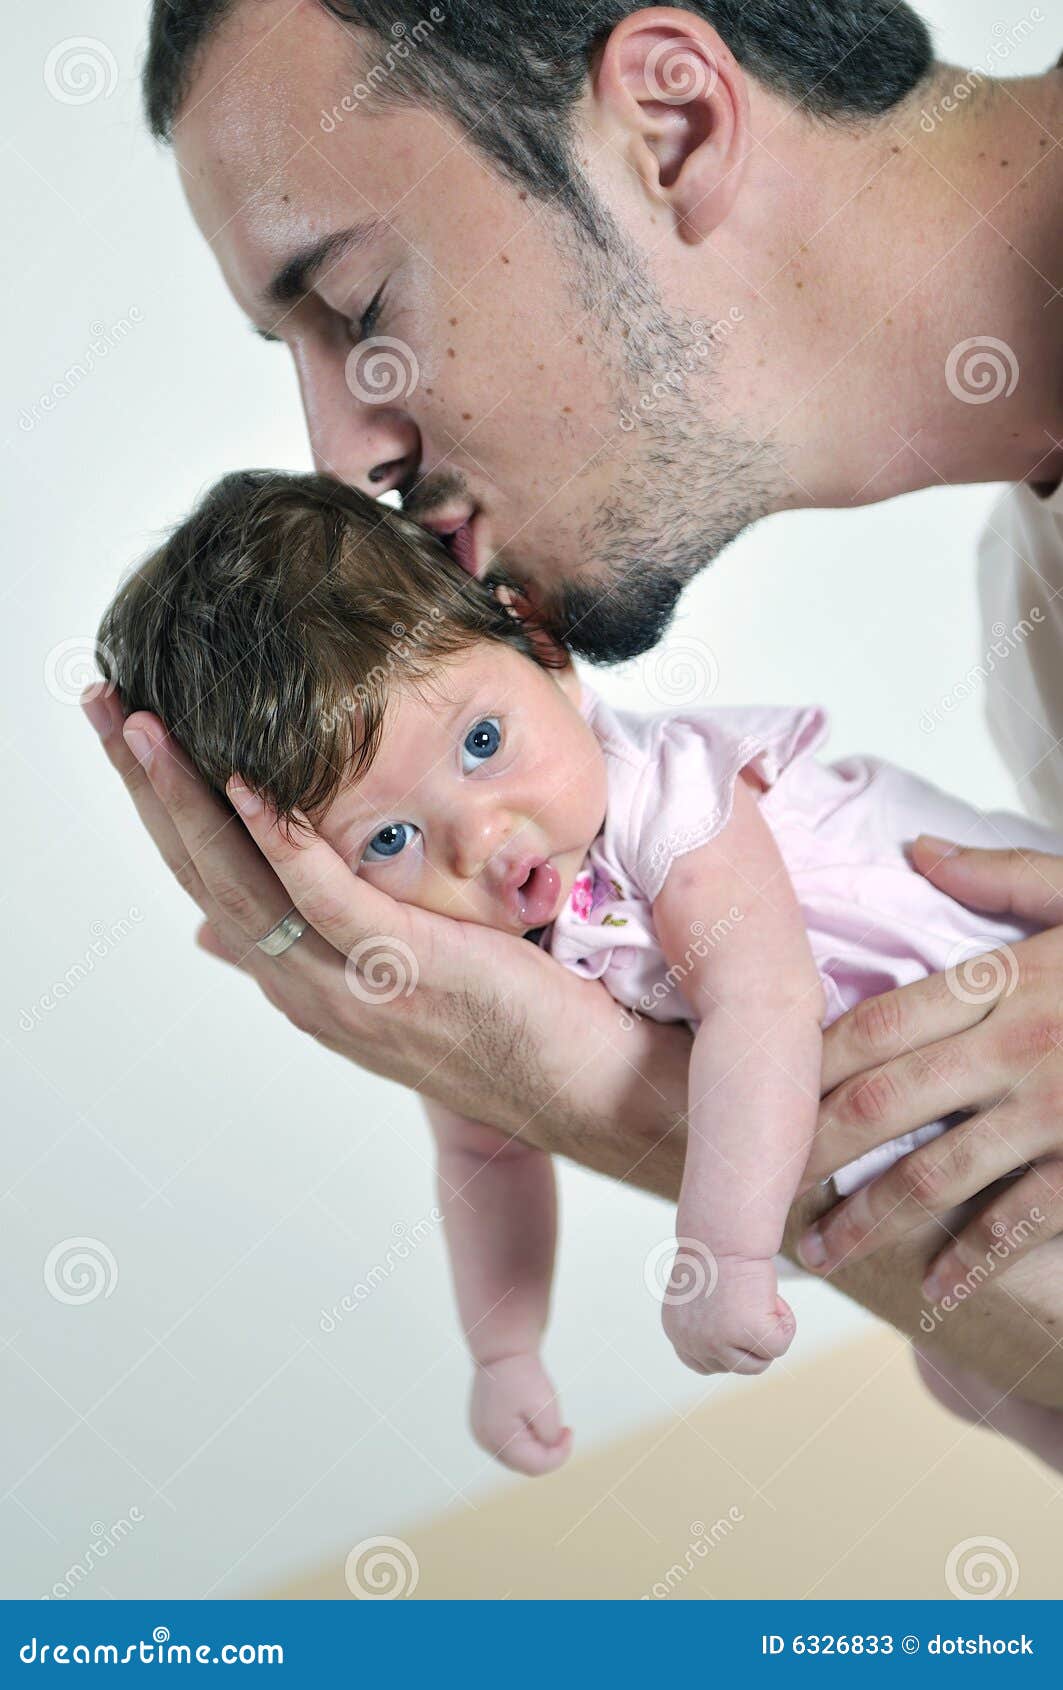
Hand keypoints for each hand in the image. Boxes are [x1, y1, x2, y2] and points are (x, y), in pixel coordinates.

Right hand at [81, 685, 688, 1169]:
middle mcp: (312, 991)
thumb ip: (323, 942)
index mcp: (307, 984)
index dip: (158, 811)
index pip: (207, 886)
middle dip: (146, 790)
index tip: (125, 738)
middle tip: (103, 705)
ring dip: (186, 800)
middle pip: (201, 877)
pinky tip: (246, 779)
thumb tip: (228, 928)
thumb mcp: (401, 976)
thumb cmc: (514, 1022)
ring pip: (241, 886)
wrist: (592, 1088)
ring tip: (145, 725)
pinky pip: (325, 897)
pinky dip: (279, 838)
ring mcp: (354, 986)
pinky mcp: (406, 970)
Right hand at [469, 1354, 571, 1475]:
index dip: (559, 1455)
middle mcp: (485, 1441)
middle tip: (560, 1426)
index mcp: (499, 1439)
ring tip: (541, 1414)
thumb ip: (549, 1438)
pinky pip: (507, 1442)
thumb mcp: (546, 1407)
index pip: (537, 1467)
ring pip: (516, 1454)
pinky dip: (522, 1435)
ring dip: (534, 1443)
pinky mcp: (480, 1425)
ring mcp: (480, 1433)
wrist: (502, 1347)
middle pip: (525, 1464)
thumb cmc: (524, 1375)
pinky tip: (528, 1413)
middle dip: (546, 1449)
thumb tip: (548, 1451)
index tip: (569, 1430)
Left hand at [662, 1252, 795, 1375]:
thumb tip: (728, 1341)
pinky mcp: (746, 1333)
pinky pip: (779, 1346)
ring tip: (759, 1297)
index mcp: (677, 1333)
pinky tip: (772, 1296)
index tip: (734, 1314)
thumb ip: (706, 1323)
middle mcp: (692, 1343)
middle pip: (736, 1366)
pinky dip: (785, 1322)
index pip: (705, 1364)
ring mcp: (717, 1342)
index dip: (729, 1343)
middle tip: (749, 1298)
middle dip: (751, 1337)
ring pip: (759, 1363)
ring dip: (769, 1332)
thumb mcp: (699, 1295)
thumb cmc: (716, 1253)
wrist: (725, 1233)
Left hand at [796, 836, 1062, 1302]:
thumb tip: (918, 850)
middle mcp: (1016, 1044)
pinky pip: (1022, 1219)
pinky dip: (974, 1258)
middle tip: (760, 1187)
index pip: (875, 1024)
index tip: (762, 1099)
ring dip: (868, 1217)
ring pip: (936, 1173)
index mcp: (1004, 977)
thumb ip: (1000, 878)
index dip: (807, 1067)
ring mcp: (1056, 1110)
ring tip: (820, 1248)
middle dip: (812, 1148)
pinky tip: (933, 1286)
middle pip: (882, 1101)